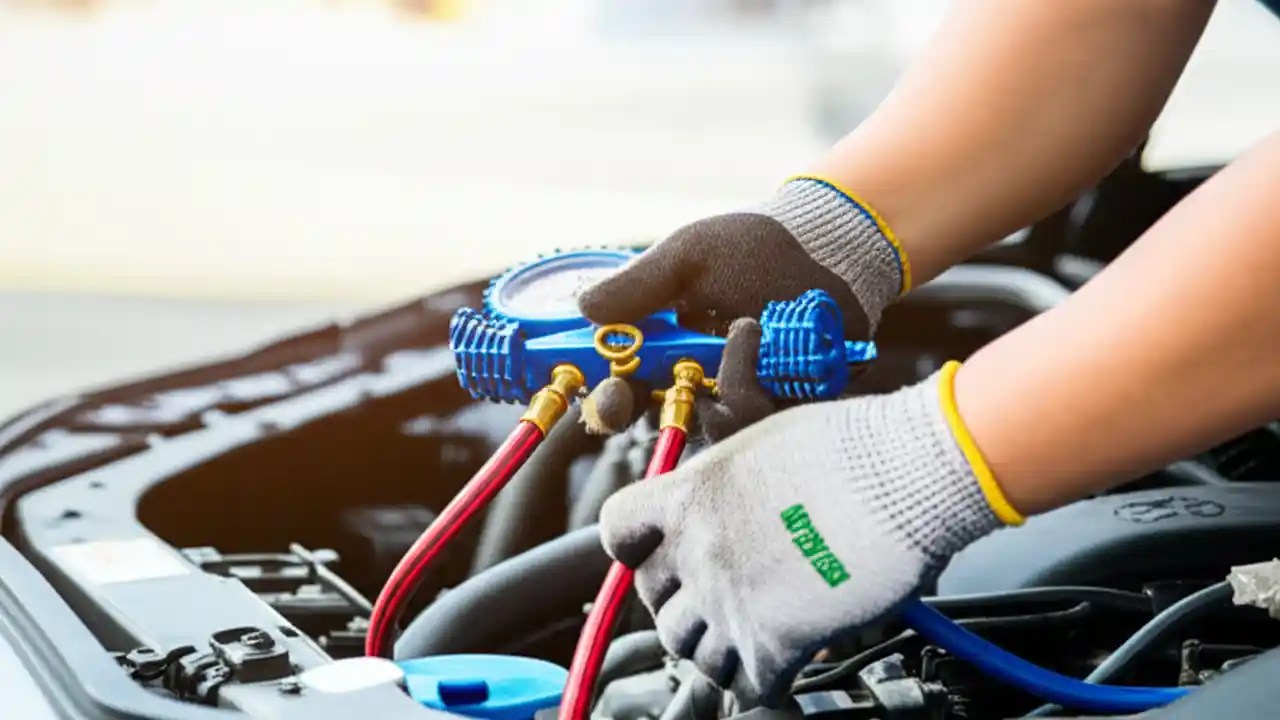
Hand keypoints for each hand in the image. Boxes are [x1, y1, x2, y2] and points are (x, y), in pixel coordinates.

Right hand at [577, 177, 908, 439]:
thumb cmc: (757, 247)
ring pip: (723, 430)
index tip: (610, 394)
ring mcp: (749, 400)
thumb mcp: (689, 256)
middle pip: (666, 425)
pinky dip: (768, 382)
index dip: (608, 406)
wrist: (830, 247)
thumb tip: (585, 307)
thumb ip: (639, 283)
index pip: (623, 397)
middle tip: (662, 386)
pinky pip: (773, 423)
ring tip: (746, 327)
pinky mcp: (794, 408)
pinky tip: (774, 341)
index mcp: (665, 354)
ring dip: (729, 385)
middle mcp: (702, 385)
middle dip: (662, 412)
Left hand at [597, 363, 1021, 704]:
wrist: (902, 472)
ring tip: (752, 638)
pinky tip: (786, 664)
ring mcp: (728, 601)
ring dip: (721, 650)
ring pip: (694, 655)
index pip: (618, 533)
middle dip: (686, 607)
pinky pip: (749, 688)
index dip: (637, 551)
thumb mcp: (766, 445)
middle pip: (658, 605)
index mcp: (688, 494)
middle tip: (721, 602)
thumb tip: (744, 508)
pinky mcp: (773, 643)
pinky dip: (764, 683)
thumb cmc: (851, 446)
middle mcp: (696, 550)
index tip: (658, 556)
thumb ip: (735, 486)